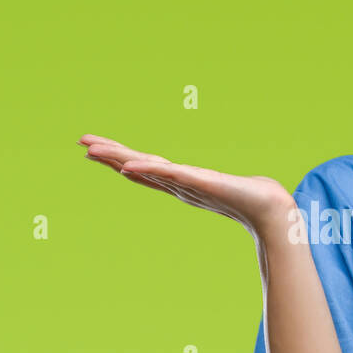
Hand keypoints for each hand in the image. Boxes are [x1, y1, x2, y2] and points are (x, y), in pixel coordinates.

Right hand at [78, 134, 295, 236]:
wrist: (271, 210)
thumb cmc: (250, 197)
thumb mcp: (220, 184)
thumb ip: (208, 182)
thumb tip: (204, 179)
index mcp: (179, 183)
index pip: (142, 167)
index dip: (117, 158)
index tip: (92, 148)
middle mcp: (177, 185)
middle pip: (135, 166)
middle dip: (108, 155)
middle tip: (81, 142)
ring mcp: (186, 185)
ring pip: (145, 169)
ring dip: (118, 160)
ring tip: (93, 151)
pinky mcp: (200, 183)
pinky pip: (169, 175)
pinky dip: (148, 171)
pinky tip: (130, 166)